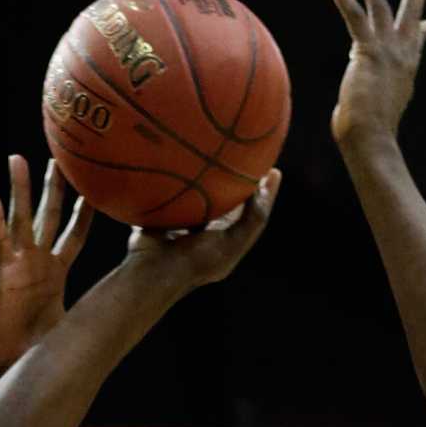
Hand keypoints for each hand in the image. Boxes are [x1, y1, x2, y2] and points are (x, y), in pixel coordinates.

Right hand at [0, 154, 92, 368]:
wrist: (5, 367)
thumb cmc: (34, 351)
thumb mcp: (71, 325)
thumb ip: (90, 313)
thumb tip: (121, 318)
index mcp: (55, 274)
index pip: (75, 236)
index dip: (86, 213)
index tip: (100, 188)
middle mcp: (37, 264)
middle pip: (48, 217)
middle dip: (54, 188)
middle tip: (61, 157)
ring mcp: (17, 266)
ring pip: (20, 219)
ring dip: (19, 190)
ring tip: (18, 159)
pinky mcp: (1, 275)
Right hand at [124, 169, 280, 292]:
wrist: (151, 270)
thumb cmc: (194, 260)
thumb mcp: (232, 243)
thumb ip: (253, 218)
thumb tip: (260, 188)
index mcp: (226, 243)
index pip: (251, 216)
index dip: (265, 195)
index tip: (274, 171)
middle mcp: (207, 235)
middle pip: (230, 204)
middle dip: (240, 184)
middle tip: (250, 158)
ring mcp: (184, 227)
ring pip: (204, 198)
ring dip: (213, 180)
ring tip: (222, 156)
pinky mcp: (164, 219)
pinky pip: (178, 195)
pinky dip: (184, 183)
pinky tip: (190, 164)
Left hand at [326, 0, 425, 150]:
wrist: (372, 137)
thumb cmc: (369, 135)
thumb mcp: (377, 116)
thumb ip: (369, 106)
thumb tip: (350, 118)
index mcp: (406, 70)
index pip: (415, 44)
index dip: (420, 32)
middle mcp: (402, 54)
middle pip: (412, 11)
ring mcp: (387, 48)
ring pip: (380, 3)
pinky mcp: (367, 48)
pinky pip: (353, 14)